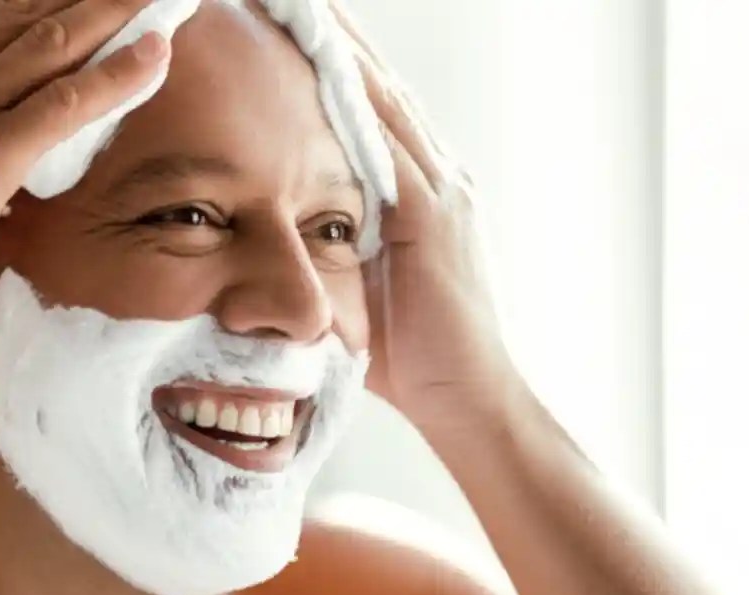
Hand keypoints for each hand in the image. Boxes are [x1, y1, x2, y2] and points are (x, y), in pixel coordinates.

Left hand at [334, 5, 520, 427]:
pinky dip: (360, 104)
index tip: (293, 20)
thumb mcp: (360, 286)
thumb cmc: (412, 354)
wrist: (470, 400)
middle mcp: (440, 174)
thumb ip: (332, 248)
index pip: (372, 106)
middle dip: (336, 36)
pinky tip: (326, 69)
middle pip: (379, 85)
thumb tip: (278, 237)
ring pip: (386, 100)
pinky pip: (392, 147)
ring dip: (343, 51)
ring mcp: (444, 191)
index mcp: (421, 188)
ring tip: (303, 5)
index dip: (335, 60)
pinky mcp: (436, 219)